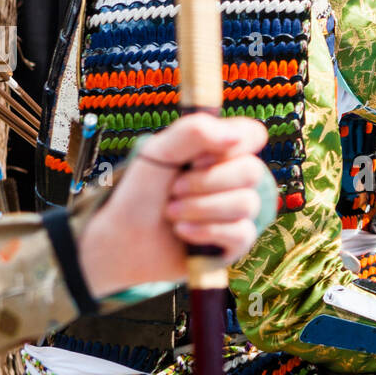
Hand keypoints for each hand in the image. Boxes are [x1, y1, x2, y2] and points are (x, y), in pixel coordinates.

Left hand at [78, 115, 272, 298]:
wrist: (122, 239)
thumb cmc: (139, 193)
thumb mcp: (158, 151)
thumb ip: (194, 131)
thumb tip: (235, 137)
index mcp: (218, 151)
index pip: (253, 135)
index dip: (232, 145)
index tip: (196, 157)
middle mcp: (232, 179)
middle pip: (252, 171)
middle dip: (205, 182)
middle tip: (173, 189)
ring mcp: (236, 212)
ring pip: (246, 203)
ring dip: (200, 208)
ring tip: (171, 213)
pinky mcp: (235, 243)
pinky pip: (242, 233)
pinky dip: (205, 231)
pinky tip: (182, 232)